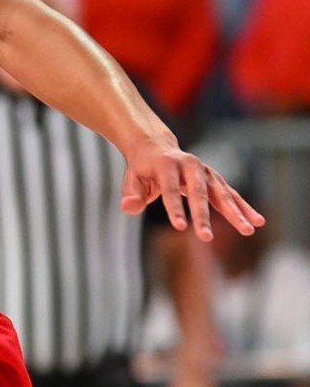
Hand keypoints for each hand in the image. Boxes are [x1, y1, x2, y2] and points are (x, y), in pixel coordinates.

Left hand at [120, 138, 263, 240]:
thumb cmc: (141, 170)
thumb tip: (128, 207)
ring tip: (248, 230)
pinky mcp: (215, 179)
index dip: (174, 208)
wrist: (156, 147)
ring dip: (235, 212)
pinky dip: (244, 208)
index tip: (179, 227)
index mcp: (166, 164)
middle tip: (206, 238)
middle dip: (203, 215)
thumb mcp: (131, 180)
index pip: (170, 189)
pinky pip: (231, 195)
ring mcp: (206, 172)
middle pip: (198, 192)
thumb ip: (131, 195)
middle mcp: (190, 165)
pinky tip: (257, 222)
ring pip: (221, 193)